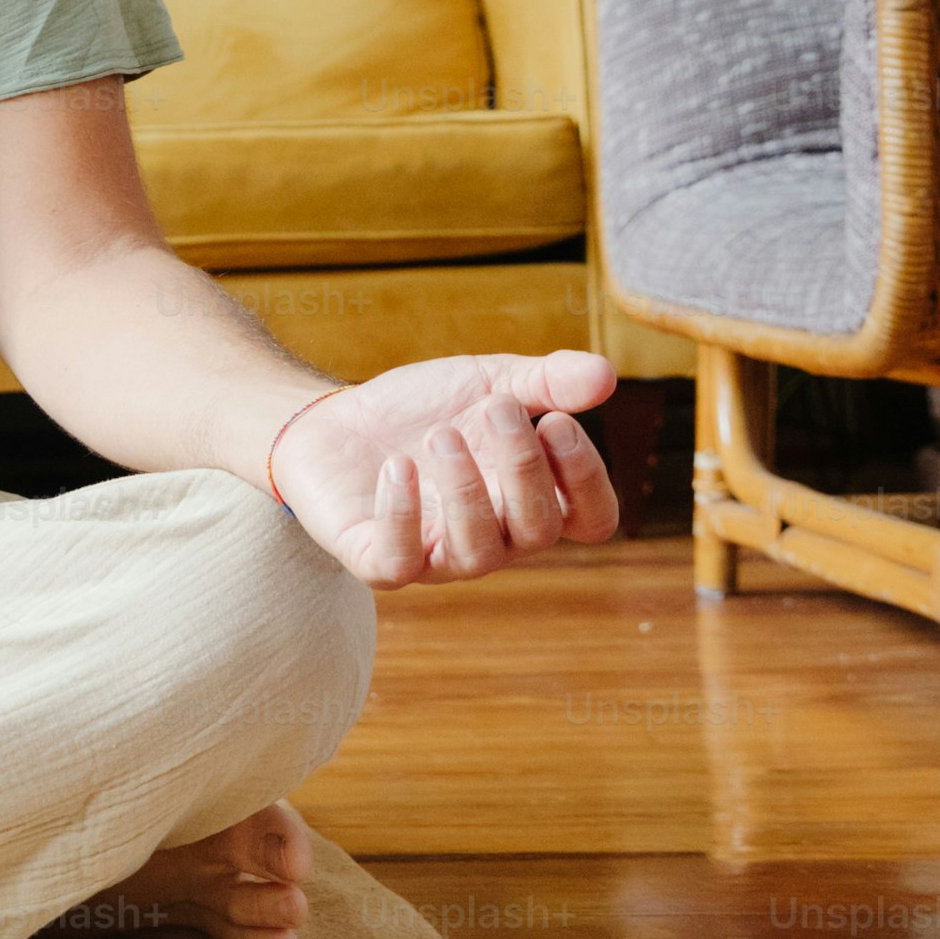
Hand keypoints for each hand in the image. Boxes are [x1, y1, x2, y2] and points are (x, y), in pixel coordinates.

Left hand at [268, 350, 623, 588]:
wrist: (332, 421)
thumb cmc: (422, 410)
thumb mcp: (488, 381)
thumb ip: (546, 380)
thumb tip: (607, 375)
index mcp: (532, 499)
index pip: (591, 518)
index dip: (586, 479)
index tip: (555, 420)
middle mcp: (495, 538)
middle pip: (538, 531)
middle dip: (523, 467)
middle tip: (497, 408)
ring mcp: (438, 556)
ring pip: (478, 552)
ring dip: (466, 490)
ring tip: (441, 434)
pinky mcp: (379, 562)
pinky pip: (400, 563)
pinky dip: (402, 515)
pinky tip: (397, 466)